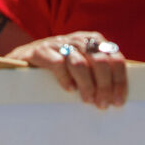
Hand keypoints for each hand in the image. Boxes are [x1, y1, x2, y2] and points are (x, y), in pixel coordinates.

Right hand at [10, 32, 126, 108]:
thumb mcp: (83, 65)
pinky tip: (69, 89)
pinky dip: (65, 78)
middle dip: (104, 85)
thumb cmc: (60, 67)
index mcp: (93, 41)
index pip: (114, 58)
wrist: (25, 58)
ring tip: (88, 100)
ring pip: (80, 63)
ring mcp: (59, 43)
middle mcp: (78, 40)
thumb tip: (118, 97)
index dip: (119, 80)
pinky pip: (57, 63)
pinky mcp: (41, 51)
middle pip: (99, 61)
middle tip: (103, 104)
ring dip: (87, 85)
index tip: (119, 101)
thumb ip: (99, 73)